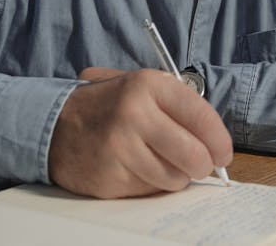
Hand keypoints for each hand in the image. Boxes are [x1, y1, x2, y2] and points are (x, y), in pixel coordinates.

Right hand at [48, 68, 232, 198]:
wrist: (52, 125)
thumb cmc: (106, 106)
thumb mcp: (138, 87)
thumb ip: (176, 104)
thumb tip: (215, 140)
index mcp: (148, 84)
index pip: (201, 116)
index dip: (219, 140)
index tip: (223, 153)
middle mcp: (134, 114)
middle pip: (194, 155)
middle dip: (203, 165)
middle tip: (199, 165)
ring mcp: (120, 147)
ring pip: (174, 179)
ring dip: (174, 176)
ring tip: (159, 162)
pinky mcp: (109, 176)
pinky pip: (149, 190)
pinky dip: (149, 184)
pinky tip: (135, 168)